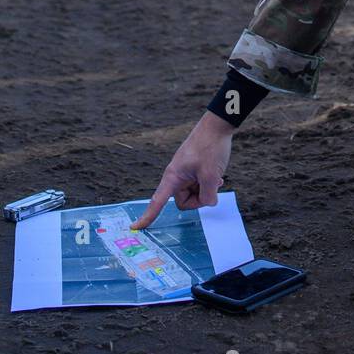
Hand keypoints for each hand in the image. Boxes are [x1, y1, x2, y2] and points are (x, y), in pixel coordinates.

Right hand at [132, 111, 234, 228]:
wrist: (217, 125)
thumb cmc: (211, 147)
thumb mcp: (211, 175)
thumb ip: (208, 196)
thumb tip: (208, 202)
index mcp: (173, 177)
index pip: (158, 201)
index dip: (148, 216)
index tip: (135, 227)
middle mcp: (176, 176)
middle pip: (184, 201)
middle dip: (199, 198)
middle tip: (212, 185)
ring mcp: (185, 173)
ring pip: (193, 194)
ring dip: (205, 189)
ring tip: (215, 176)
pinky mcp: (193, 170)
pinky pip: (198, 185)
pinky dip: (207, 184)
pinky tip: (217, 176)